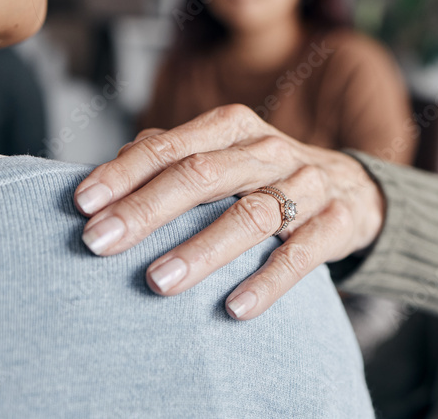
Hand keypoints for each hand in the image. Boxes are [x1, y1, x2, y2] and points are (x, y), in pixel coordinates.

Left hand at [73, 104, 385, 319]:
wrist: (356, 190)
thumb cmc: (267, 177)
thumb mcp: (223, 157)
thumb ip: (169, 161)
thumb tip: (103, 180)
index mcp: (232, 129)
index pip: (170, 147)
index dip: (124, 174)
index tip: (82, 205)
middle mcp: (269, 151)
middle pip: (203, 175)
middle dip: (147, 209)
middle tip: (99, 243)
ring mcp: (307, 185)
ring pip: (250, 215)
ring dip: (201, 249)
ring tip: (158, 281)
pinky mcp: (337, 223)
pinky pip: (301, 254)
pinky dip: (268, 281)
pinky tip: (234, 308)